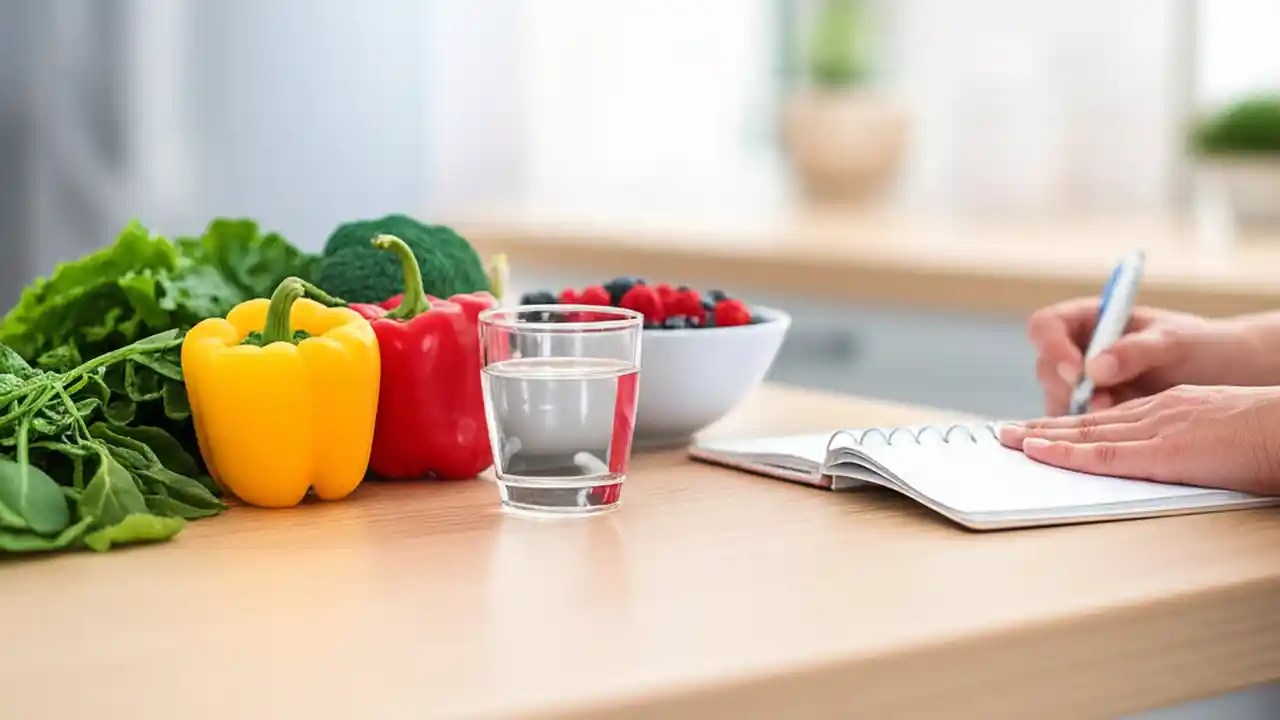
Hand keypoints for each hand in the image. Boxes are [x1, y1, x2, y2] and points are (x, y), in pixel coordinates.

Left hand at [999, 385, 1279, 495]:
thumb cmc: (1274, 438)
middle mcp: (1158, 413)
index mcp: (1174, 408)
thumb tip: (1182, 458)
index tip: (1044, 431)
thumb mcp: (1224, 432)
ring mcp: (1158, 430)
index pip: (1113, 418)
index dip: (1075, 425)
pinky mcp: (1163, 452)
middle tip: (1008, 433)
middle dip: (1045, 427)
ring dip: (1042, 437)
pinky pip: (1105, 454)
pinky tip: (1038, 452)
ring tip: (1008, 440)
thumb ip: (1194, 442)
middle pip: (1090, 421)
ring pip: (1088, 433)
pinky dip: (1066, 453)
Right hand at [1027, 299, 1241, 414]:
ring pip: (1057, 399)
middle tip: (1103, 401)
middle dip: (1068, 387)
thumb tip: (1093, 368)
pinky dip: (1088, 431)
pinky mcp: (1096, 411)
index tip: (1077, 371)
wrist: (1226, 373)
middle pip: (1046, 368)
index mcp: (1090, 320)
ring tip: (1116, 413)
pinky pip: (1075, 424)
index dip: (1053, 348)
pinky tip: (1117, 429)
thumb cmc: (1201, 346)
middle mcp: (1080, 349)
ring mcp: (1085, 382)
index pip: (1047, 327)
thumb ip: (1134, 351)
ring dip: (1078, 411)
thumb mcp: (1173, 341)